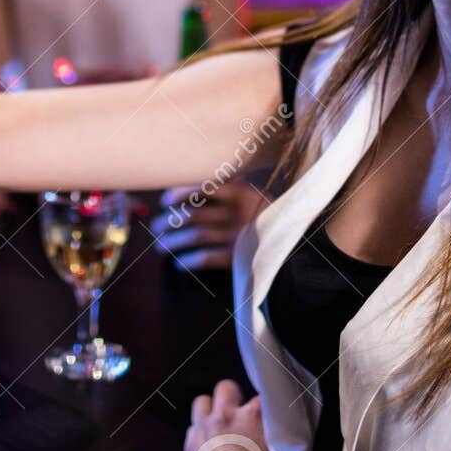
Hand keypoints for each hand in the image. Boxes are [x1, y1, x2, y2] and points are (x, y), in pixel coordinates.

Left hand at [150, 181, 264, 270]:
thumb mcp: (254, 196)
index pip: (202, 187)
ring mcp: (239, 235)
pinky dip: (189, 262)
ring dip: (173, 242)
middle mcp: (240, 212)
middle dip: (169, 222)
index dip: (179, 194)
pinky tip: (179, 265)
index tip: (165, 202)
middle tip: (156, 228)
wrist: (294, 251)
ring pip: (195, 236)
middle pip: (193, 214)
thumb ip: (231, 186)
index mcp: (242, 192)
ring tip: (161, 247)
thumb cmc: (265, 219)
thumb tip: (190, 185)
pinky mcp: (239, 258)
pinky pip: (206, 258)